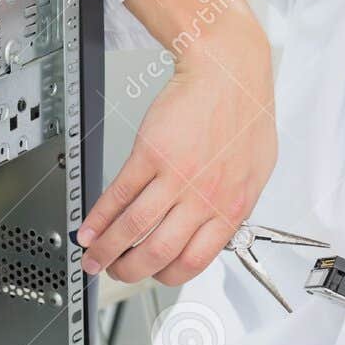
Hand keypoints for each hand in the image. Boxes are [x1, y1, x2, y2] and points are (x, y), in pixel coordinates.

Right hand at [79, 0, 276, 284]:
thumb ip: (234, 205)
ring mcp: (176, 177)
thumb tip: (218, 231)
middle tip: (116, 272)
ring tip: (94, 257)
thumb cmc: (245, 113)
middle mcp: (204, 197)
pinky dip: (99, 216)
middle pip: (158, 252)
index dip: (166, 274)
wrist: (229, 69)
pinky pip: (120, 194)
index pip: (194, 260)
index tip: (151, 275)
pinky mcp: (151, 153)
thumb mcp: (255, 171)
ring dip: (107, 248)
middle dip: (130, 271)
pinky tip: (89, 227)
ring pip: (134, 228)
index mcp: (232, 207)